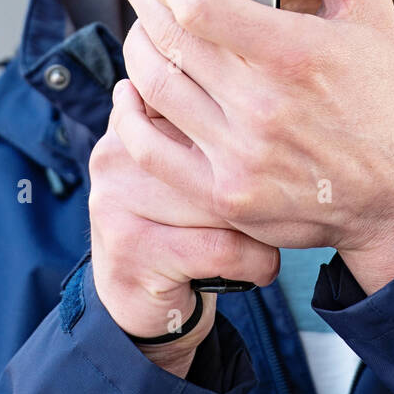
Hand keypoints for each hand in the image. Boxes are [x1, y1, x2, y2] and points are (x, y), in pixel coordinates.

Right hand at [88, 113, 278, 376]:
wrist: (137, 309)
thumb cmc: (178, 230)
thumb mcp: (183, 173)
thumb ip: (201, 129)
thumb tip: (261, 85)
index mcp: (131, 125)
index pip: (197, 103)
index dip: (242, 129)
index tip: (274, 153)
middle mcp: (116, 156)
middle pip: (217, 154)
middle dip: (256, 186)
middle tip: (277, 206)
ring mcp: (118, 203)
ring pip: (224, 200)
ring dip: (261, 227)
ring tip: (265, 239)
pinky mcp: (134, 251)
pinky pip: (223, 246)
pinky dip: (256, 262)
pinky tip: (257, 268)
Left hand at [115, 0, 393, 293]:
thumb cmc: (385, 94)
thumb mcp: (367, 7)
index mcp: (293, 55)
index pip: (195, 5)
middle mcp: (260, 107)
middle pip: (166, 39)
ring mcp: (238, 154)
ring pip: (151, 86)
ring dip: (136, 46)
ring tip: (143, 25)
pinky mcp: (223, 193)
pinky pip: (149, 149)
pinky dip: (129, 115)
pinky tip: (133, 91)